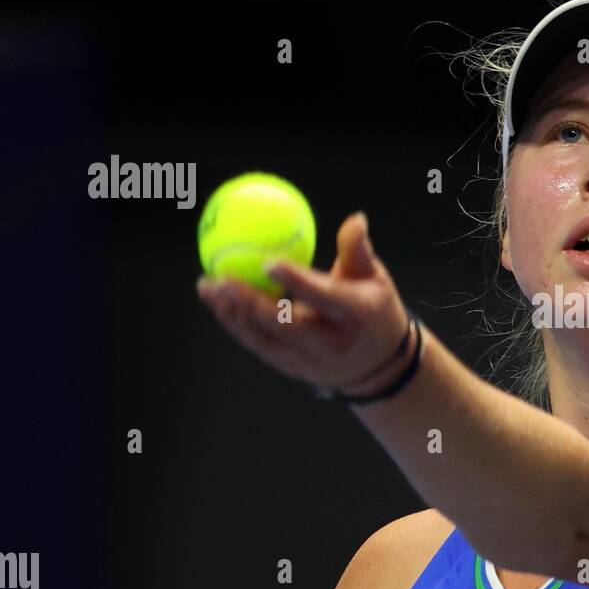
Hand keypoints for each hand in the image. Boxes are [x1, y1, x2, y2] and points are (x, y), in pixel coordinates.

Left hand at [197, 211, 410, 393]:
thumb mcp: (376, 278)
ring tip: (208, 287)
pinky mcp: (293, 369)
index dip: (296, 282)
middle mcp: (332, 343)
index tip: (268, 262)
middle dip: (250, 304)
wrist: (379, 366)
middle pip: (286, 325)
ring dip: (233, 315)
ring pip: (265, 339)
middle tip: (222, 279)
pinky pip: (260, 346)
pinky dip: (237, 325)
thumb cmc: (374, 309)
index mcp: (356, 315)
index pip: (324, 297)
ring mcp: (311, 361)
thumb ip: (358, 250)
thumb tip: (355, 219)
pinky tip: (218, 303)